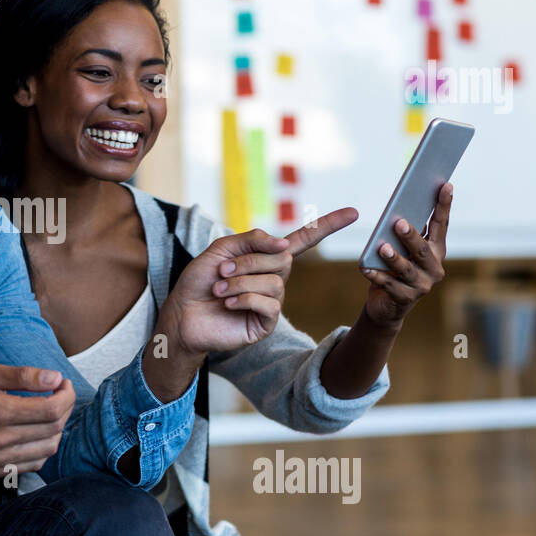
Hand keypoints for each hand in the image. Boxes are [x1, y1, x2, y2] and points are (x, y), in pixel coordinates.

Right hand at [0, 363, 72, 478]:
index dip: (66, 395)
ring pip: (48, 449)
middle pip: (53, 429)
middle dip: (65, 408)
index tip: (63, 384)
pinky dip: (43, 447)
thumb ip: (21, 376)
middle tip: (60, 394)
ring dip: (57, 429)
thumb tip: (54, 378)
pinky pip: (34, 464)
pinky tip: (36, 432)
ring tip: (50, 412)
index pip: (51, 409)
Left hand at [200, 207, 358, 334]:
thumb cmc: (199, 282)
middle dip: (248, 262)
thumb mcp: (221, 250)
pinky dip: (244, 299)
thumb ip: (252, 240)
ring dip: (240, 282)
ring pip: (274, 282)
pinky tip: (228, 304)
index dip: (327, 225)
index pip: (303, 240)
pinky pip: (270, 304)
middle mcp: (274, 278)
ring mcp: (272, 302)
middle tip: (221, 272)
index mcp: (265, 258)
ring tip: (219, 291)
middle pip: (282, 258)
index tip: (353, 212)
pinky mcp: (266, 323)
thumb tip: (284, 243)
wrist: (181, 315)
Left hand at [359, 183, 451, 327]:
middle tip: (397, 222)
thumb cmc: (395, 269)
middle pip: (422, 249)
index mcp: (435, 250)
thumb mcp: (402, 249)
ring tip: (382, 248)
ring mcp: (421, 285)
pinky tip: (365, 269)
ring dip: (393, 258)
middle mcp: (434, 267)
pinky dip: (376, 276)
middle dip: (410, 235)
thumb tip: (397, 210)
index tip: (446, 185)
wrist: (387, 305)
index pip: (441, 225)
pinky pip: (388, 285)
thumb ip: (406, 232)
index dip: (444, 205)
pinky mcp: (405, 299)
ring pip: (407, 268)